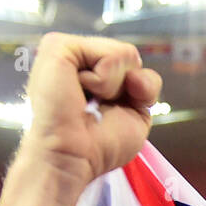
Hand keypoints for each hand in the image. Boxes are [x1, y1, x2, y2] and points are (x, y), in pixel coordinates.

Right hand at [20, 32, 162, 185]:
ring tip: (83, 102)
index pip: (132, 64)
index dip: (138, 91)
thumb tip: (135, 71)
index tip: (112, 114)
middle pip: (130, 56)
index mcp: (90, 72)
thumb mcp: (137, 117)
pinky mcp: (58, 46)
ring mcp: (65, 50)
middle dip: (125, 89)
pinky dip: (104, 81)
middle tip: (95, 110)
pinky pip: (107, 54)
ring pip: (121, 53)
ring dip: (112, 87)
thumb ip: (147, 86)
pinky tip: (79, 93)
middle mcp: (77, 59)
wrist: (72, 158)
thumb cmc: (96, 148)